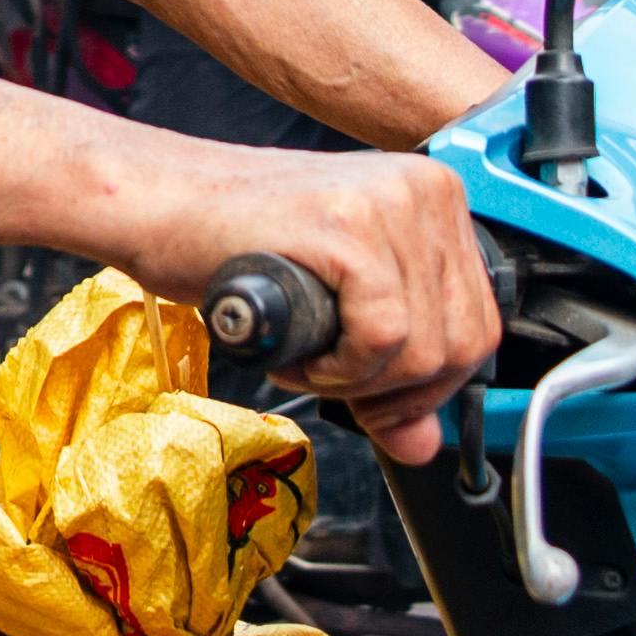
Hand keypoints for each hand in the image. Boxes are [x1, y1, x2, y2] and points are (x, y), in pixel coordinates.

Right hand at [127, 144, 495, 462]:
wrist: (155, 203)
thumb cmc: (231, 243)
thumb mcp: (335, 309)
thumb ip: (389, 372)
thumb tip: (424, 445)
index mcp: (432, 195)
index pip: (480, 323)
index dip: (430, 384)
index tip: (379, 397)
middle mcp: (423, 189)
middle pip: (463, 343)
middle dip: (396, 391)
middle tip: (333, 379)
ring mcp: (390, 202)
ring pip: (424, 349)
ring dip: (357, 381)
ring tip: (306, 357)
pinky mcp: (350, 227)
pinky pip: (383, 337)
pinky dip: (338, 368)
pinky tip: (299, 351)